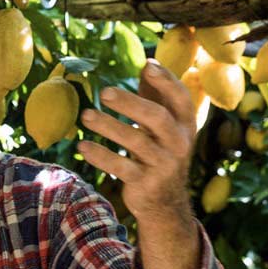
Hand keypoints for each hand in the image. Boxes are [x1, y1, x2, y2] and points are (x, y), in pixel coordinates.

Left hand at [78, 61, 198, 223]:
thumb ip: (156, 97)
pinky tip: (82, 145)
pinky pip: (121, 167)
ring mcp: (163, 165)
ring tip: (86, 116)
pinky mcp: (146, 183)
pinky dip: (101, 156)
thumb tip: (146, 65)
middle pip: (158, 118)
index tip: (148, 65)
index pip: (181, 98)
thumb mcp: (164, 126)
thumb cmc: (160, 151)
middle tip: (105, 92)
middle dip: (132, 103)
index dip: (167, 81)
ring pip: (137, 142)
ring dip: (109, 127)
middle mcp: (178, 144)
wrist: (165, 202)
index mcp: (185, 125)